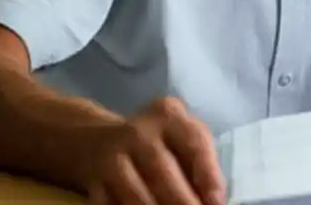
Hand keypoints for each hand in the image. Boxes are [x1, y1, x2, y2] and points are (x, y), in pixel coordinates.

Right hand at [80, 96, 225, 204]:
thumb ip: (199, 162)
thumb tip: (214, 200)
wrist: (93, 142)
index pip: (193, 142)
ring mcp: (111, 158)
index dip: (208, 175)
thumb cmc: (155, 143)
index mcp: (167, 116)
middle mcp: (137, 132)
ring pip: (136, 196)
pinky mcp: (93, 183)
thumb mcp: (179, 137)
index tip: (217, 202)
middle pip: (163, 173)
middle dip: (183, 202)